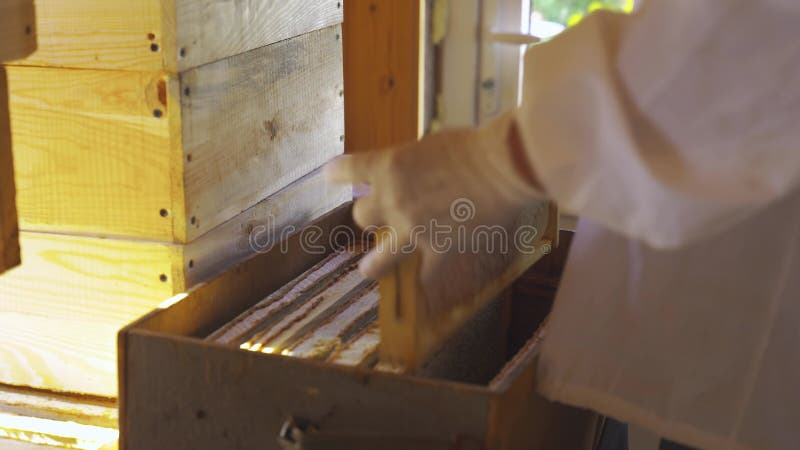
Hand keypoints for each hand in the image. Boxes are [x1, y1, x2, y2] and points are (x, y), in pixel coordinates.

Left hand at [325, 113, 545, 308]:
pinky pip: (423, 274)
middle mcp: (393, 198)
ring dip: (373, 264)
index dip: (336, 173)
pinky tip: (422, 291)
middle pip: (361, 216)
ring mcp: (412, 227)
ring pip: (378, 258)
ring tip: (368, 269)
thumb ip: (413, 164)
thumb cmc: (475, 145)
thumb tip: (413, 177)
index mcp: (389, 165)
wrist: (504, 165)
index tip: (329, 175)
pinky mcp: (437, 248)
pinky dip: (424, 281)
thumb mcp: (432, 145)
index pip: (349, 170)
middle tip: (379, 217)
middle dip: (369, 216)